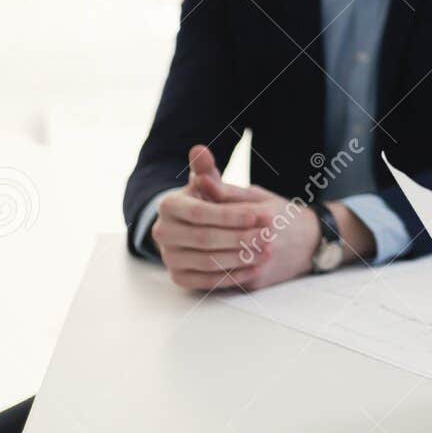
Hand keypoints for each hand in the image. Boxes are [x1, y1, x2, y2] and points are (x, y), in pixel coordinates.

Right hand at [152, 145, 274, 290]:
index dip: (229, 216)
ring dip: (240, 258)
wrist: (202, 228)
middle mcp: (162, 233)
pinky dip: (233, 276)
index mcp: (168, 206)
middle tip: (268, 235)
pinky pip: (207, 282)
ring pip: (207, 262)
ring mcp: (169, 257)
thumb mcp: (211, 185)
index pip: (199, 213)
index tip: (257, 216)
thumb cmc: (210, 202)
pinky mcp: (180, 277)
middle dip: (239, 238)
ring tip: (267, 251)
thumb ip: (207, 172)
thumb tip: (199, 150)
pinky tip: (256, 268)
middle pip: (204, 239)